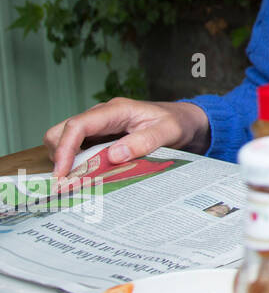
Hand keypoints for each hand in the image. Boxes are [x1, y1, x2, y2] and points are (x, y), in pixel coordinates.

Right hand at [44, 98, 210, 177]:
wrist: (185, 121)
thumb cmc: (177, 123)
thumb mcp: (168, 132)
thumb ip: (144, 141)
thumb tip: (114, 155)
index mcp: (116, 110)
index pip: (78, 125)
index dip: (65, 149)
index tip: (62, 173)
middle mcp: (102, 116)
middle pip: (62, 131)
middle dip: (59, 155)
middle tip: (68, 182)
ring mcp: (99, 126)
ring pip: (65, 140)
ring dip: (67, 161)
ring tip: (78, 182)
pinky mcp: (100, 137)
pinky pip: (78, 149)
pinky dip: (76, 163)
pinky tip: (86, 178)